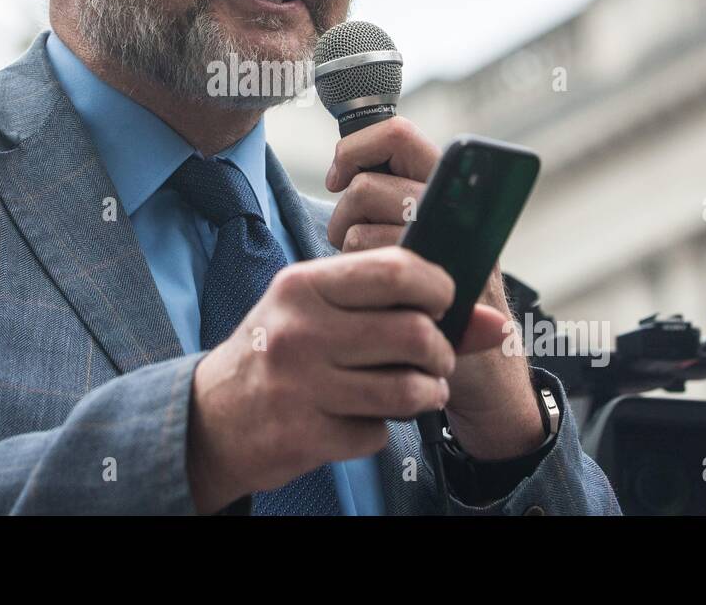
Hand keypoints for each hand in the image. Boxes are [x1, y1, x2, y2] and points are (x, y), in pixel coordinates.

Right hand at [186, 246, 455, 513]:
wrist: (211, 416)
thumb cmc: (277, 351)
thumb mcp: (322, 313)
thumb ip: (400, 308)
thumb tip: (494, 323)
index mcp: (305, 285)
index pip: (398, 271)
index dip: (439, 288)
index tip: (443, 304)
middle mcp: (300, 329)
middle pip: (414, 333)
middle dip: (441, 352)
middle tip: (434, 360)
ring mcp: (301, 384)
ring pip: (407, 389)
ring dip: (426, 395)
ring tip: (417, 391)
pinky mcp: (304, 433)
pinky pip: (377, 433)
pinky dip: (379, 429)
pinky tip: (358, 417)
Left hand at [324, 117, 544, 459]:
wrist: (480, 369)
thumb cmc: (437, 297)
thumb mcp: (422, 236)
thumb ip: (394, 199)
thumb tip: (344, 168)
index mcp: (450, 185)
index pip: (396, 135)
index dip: (357, 148)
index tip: (339, 177)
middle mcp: (457, 208)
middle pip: (367, 187)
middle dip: (345, 216)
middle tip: (351, 240)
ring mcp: (451, 246)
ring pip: (362, 229)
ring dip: (352, 253)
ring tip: (371, 277)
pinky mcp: (441, 286)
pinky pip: (377, 269)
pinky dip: (365, 285)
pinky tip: (380, 302)